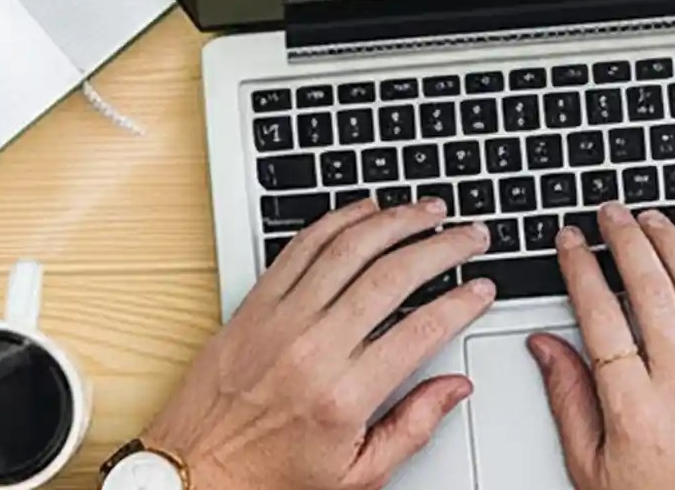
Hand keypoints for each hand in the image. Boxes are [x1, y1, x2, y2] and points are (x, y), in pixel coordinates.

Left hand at [140, 198, 494, 489]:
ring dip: (396, 221)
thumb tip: (455, 388)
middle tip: (471, 235)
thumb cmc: (269, 479)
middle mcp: (313, 349)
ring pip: (348, 248)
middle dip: (442, 247)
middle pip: (392, 275)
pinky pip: (301, 247)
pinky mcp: (254, 305)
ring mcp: (280, 320)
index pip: (422, 329)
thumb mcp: (355, 476)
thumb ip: (413, 427)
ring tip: (429, 210)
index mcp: (344, 396)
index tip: (482, 288)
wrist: (192, 474)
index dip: (462, 302)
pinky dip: (338, 221)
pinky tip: (367, 210)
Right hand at [528, 203, 674, 489]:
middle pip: (651, 291)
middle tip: (610, 214)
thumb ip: (569, 401)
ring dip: (673, 245)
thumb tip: (546, 348)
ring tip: (652, 219)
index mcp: (634, 409)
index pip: (600, 316)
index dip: (581, 270)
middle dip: (626, 241)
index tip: (571, 242)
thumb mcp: (593, 470)